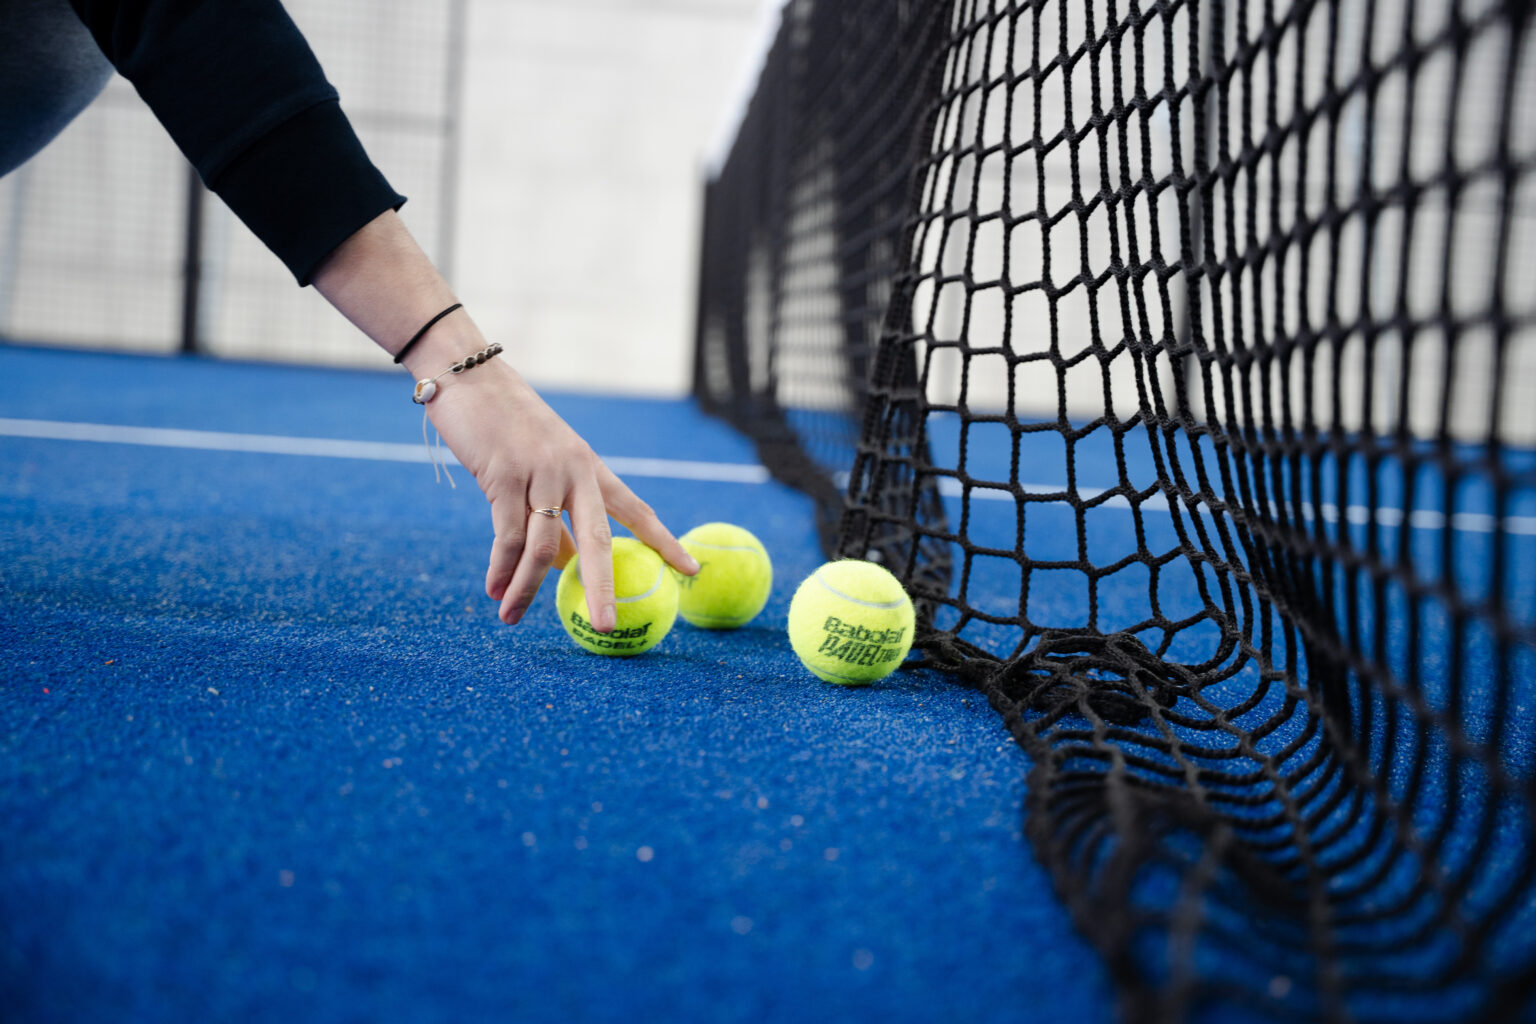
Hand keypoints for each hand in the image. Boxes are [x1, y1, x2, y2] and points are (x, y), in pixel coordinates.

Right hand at [423, 354, 698, 628]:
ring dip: (526, 588)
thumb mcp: (542, 467)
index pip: (636, 510)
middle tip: (608, 627)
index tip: (692, 570)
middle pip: (599, 540)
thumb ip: (557, 513)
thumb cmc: (506, 427)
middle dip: (605, 588)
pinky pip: (507, 535)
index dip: (665, 542)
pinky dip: (500, 568)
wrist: (469, 379)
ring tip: (510, 616)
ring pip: (545, 546)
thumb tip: (569, 566)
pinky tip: (494, 590)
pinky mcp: (504, 475)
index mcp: (591, 467)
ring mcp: (541, 473)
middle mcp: (574, 471)